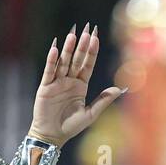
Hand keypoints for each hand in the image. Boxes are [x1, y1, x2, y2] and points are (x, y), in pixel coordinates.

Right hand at [28, 24, 123, 145]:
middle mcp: (69, 81)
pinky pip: (49, 71)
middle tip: (87, 29)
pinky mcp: (45, 87)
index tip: (96, 37)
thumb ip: (104, 100)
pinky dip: (52, 60)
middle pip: (76, 59)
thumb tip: (120, 89)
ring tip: (73, 34)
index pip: (87, 64)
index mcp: (80, 85)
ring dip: (68, 49)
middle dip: (82, 44)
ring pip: (64, 62)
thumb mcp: (91, 114)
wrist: (53, 135)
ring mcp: (57, 82)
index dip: (92, 51)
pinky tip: (56, 49)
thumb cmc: (71, 126)